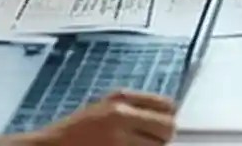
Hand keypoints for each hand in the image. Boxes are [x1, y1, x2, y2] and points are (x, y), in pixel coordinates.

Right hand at [21, 90, 175, 144]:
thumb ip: (132, 109)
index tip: (159, 126)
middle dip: (161, 137)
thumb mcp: (103, 109)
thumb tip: (167, 116)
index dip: (166, 118)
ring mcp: (119, 140)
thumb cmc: (73, 132)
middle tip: (145, 142)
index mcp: (120, 99)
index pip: (167, 106)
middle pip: (168, 128)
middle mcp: (122, 116)